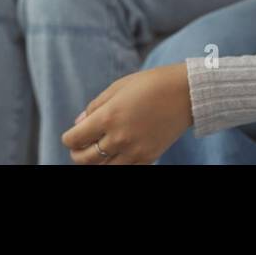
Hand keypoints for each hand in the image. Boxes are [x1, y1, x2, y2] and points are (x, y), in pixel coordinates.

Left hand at [60, 63, 192, 164]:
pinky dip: (116, 165)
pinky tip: (117, 155)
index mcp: (108, 117)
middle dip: (77, 154)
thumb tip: (78, 124)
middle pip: (85, 159)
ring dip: (96, 162)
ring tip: (97, 152)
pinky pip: (125, 170)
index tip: (72, 135)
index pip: (75, 139)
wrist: (186, 93)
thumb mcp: (118, 87)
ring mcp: (134, 150)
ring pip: (103, 169)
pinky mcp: (149, 157)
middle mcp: (119, 137)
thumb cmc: (151, 84)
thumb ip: (95, 106)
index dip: (69, 138)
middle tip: (79, 148)